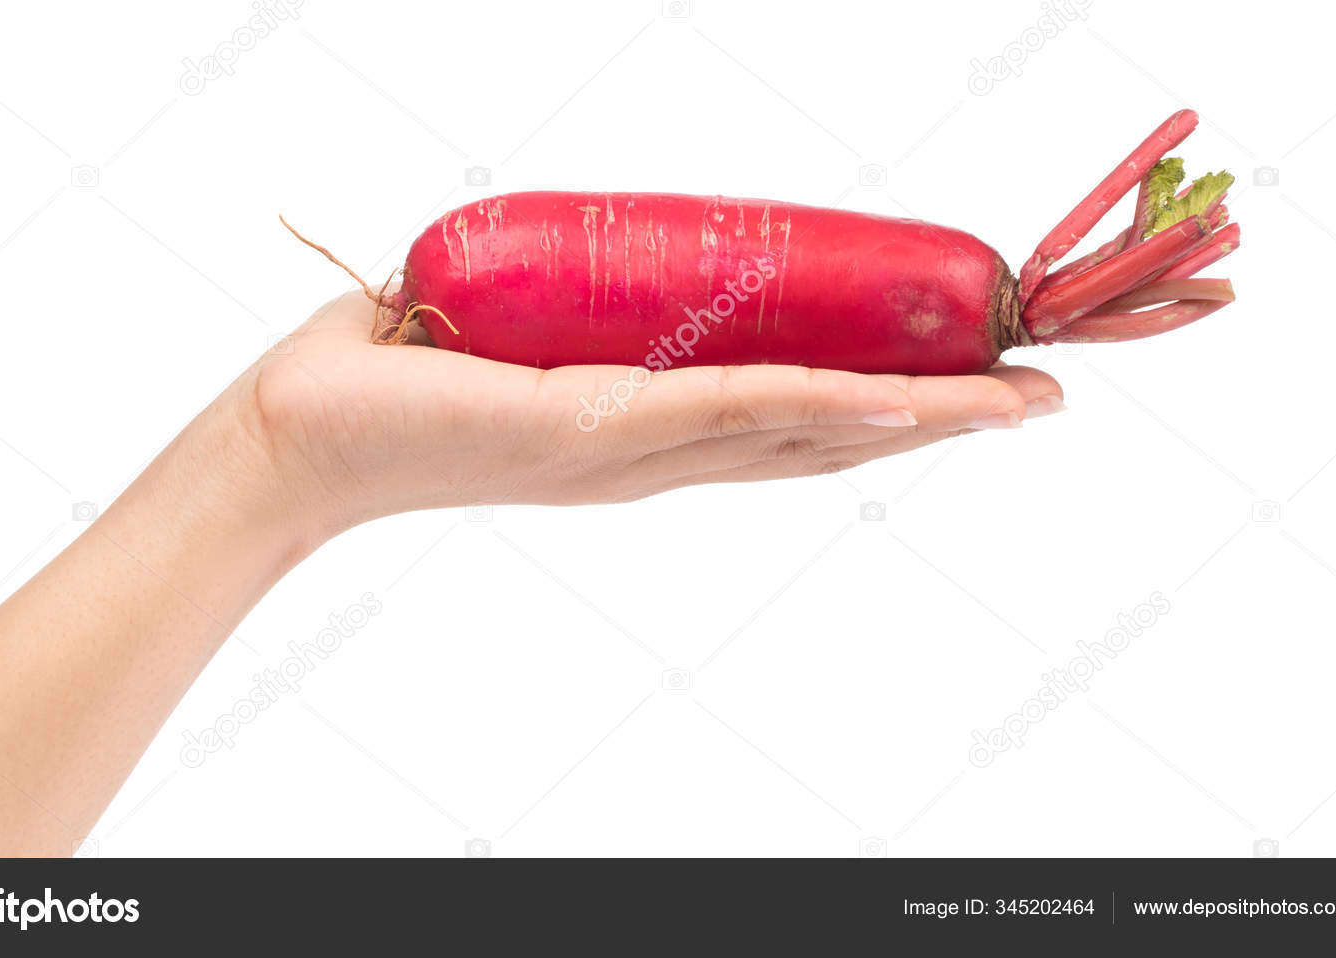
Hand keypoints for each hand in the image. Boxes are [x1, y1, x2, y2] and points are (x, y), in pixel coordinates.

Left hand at [240, 291, 1065, 548]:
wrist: (296, 433)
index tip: (969, 383)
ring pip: (807, 429)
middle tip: (1039, 399)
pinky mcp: (602, 433)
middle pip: (824, 435)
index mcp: (641, 428)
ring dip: (919, 416)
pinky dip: (831, 402)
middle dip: (937, 419)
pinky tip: (908, 398)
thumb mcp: (511, 323)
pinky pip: (739, 410)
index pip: (785, 414)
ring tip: (1018, 402)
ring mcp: (637, 451)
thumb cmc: (390, 373)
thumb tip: (601, 244)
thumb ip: (572, 295)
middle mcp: (655, 454)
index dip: (887, 401)